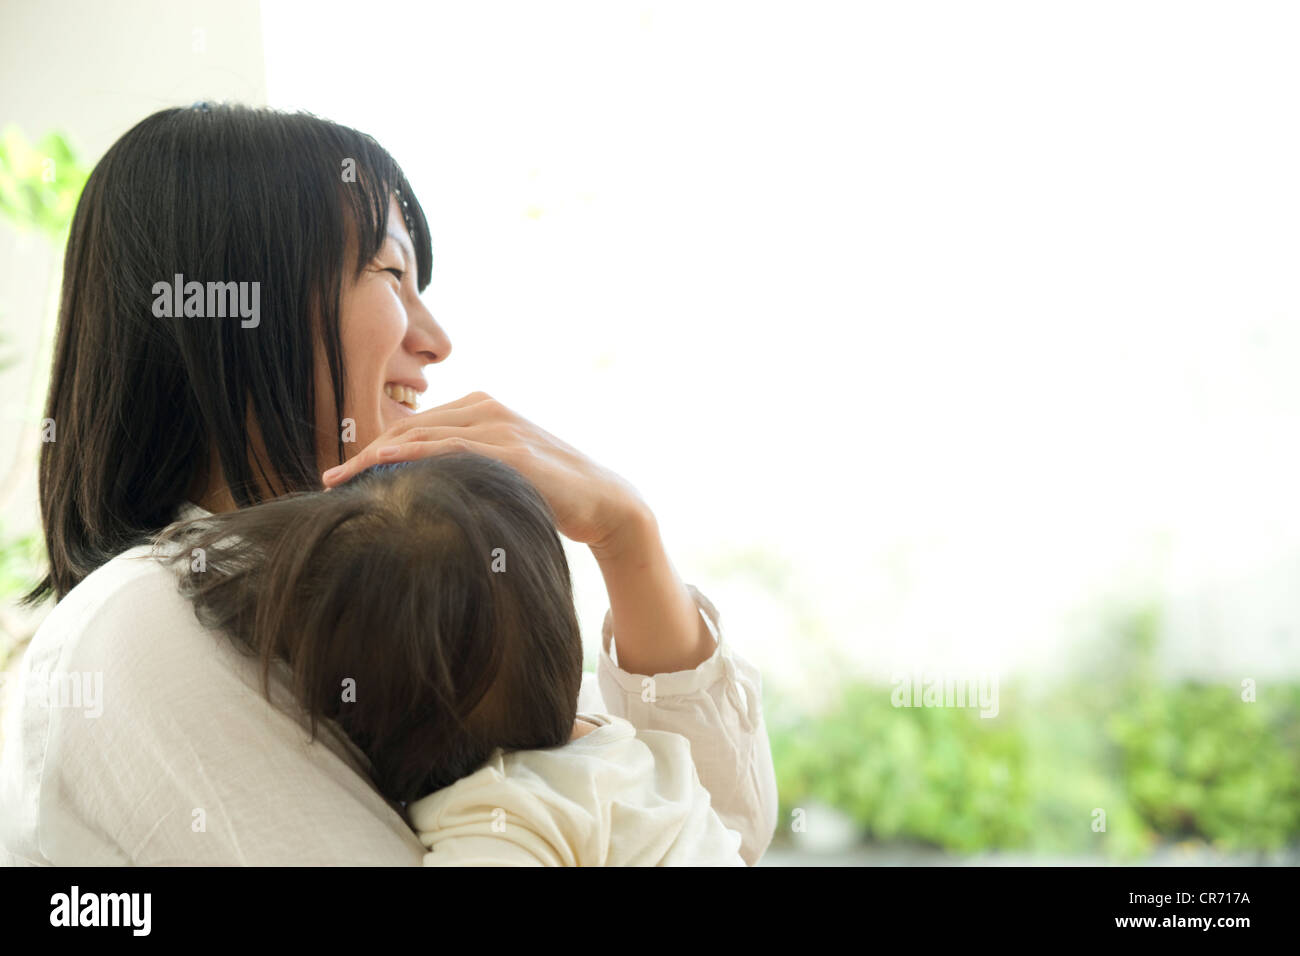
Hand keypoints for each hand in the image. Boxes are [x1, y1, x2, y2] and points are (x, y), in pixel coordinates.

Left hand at [320, 391, 647, 549]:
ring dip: (377, 456)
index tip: (342, 473)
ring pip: (423, 435)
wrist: (603, 501)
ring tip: (343, 479)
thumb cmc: (550, 493)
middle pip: (410, 426)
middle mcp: (487, 409)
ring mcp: (499, 426)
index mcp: (481, 410)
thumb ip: (466, 470)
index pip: (415, 426)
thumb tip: (424, 494)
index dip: (374, 448)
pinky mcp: (511, 449)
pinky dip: (414, 455)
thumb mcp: (500, 474)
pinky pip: (452, 448)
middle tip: (328, 479)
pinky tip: (385, 466)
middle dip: (365, 453)